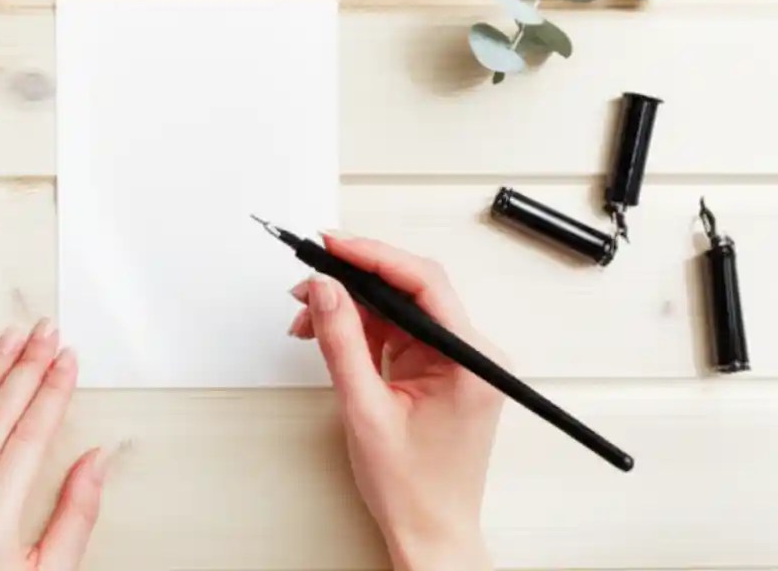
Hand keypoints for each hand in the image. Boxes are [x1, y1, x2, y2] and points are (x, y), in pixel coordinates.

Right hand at [288, 235, 505, 570]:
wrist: (430, 532)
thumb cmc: (414, 489)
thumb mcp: (366, 411)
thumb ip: (343, 343)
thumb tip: (325, 291)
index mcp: (470, 360)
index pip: (424, 283)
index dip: (373, 255)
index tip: (332, 245)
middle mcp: (470, 353)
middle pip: (410, 289)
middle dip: (353, 281)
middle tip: (307, 280)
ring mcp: (454, 360)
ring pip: (398, 308)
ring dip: (351, 306)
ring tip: (307, 318)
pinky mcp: (437, 368)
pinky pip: (397, 331)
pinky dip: (361, 328)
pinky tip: (328, 331)